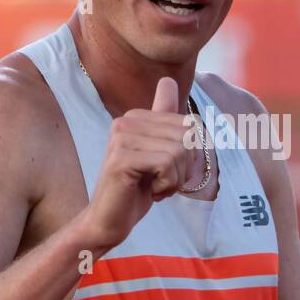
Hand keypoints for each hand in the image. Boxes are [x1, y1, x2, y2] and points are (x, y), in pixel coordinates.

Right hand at [75, 76, 198, 252]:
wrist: (110, 220)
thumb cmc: (137, 188)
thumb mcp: (158, 150)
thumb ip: (164, 118)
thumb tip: (167, 79)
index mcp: (137, 116)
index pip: (189, 124)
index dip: (190, 154)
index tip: (167, 170)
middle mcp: (126, 121)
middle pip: (187, 136)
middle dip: (184, 167)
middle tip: (163, 181)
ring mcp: (121, 138)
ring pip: (178, 151)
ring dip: (175, 178)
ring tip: (155, 187)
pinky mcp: (121, 158)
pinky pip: (166, 164)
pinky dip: (166, 184)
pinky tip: (150, 191)